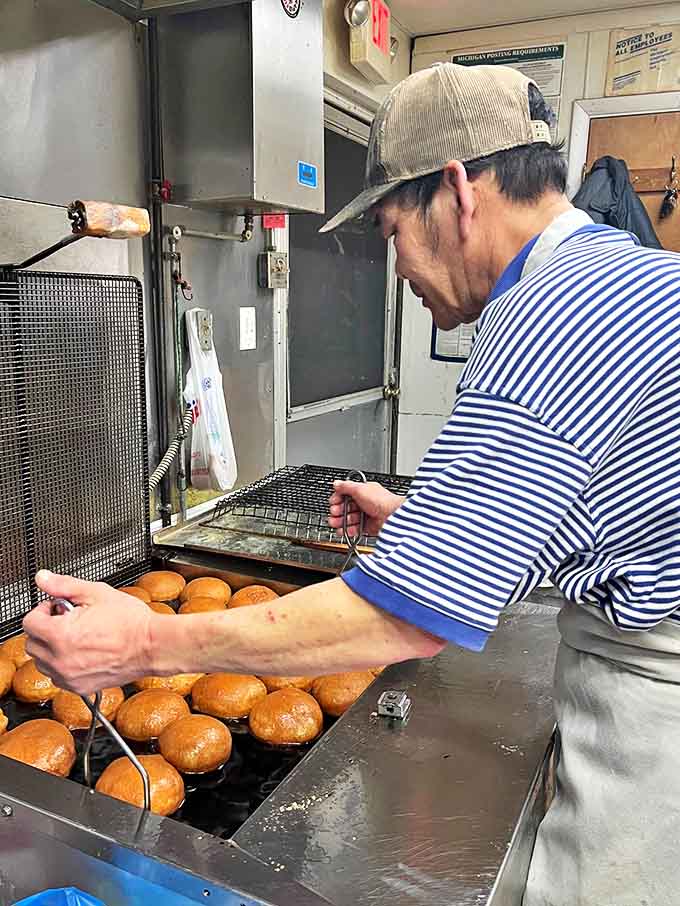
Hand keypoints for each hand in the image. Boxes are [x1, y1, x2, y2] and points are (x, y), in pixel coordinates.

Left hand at [23, 570, 154, 694]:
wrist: (152, 645)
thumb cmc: (131, 622)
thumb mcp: (96, 593)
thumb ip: (64, 585)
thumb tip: (43, 578)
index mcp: (60, 635)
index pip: (29, 623)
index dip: (42, 610)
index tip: (56, 608)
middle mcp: (60, 660)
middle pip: (32, 643)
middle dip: (45, 629)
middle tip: (66, 620)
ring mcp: (69, 677)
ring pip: (42, 662)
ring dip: (51, 648)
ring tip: (76, 636)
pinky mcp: (79, 687)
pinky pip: (57, 677)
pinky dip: (63, 665)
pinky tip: (82, 652)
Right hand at [328, 481, 403, 537]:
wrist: (394, 516)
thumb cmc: (382, 500)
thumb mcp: (360, 489)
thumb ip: (346, 486)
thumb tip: (336, 483)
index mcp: (364, 491)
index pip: (346, 494)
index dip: (338, 498)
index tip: (333, 502)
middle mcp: (366, 503)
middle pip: (347, 507)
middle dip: (338, 511)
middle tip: (334, 513)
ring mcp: (367, 515)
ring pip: (350, 519)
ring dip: (341, 521)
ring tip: (335, 523)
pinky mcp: (369, 527)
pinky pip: (356, 529)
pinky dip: (348, 530)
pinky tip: (343, 531)